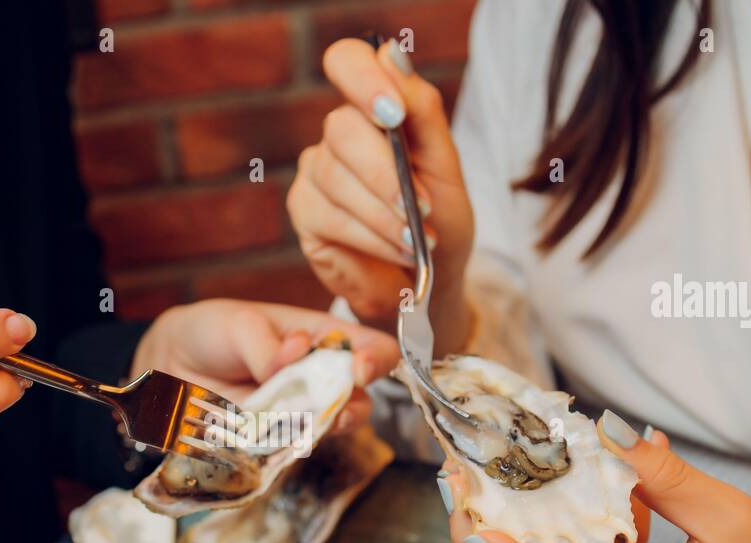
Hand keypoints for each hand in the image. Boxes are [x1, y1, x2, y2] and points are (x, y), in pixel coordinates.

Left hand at [131, 298, 400, 432]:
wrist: (172, 363)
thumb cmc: (214, 331)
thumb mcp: (240, 324)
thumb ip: (267, 344)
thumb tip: (291, 357)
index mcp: (321, 338)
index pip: (371, 348)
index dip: (376, 358)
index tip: (359, 368)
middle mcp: (319, 377)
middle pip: (362, 396)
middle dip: (354, 401)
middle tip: (335, 400)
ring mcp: (299, 410)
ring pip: (333, 426)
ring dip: (326, 425)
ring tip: (309, 419)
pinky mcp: (275, 437)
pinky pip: (295, 446)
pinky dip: (291, 442)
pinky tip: (279, 433)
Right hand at [286, 37, 472, 353]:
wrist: (429, 281)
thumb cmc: (440, 220)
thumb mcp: (446, 165)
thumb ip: (422, 110)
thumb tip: (391, 53)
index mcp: (373, 108)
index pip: (347, 62)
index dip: (362, 79)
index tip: (392, 113)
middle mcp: (338, 135)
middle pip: (342, 129)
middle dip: (386, 172)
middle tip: (420, 207)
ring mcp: (315, 173)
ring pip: (338, 179)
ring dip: (385, 214)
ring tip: (417, 240)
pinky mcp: (304, 213)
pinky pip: (331, 216)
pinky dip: (372, 236)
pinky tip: (398, 249)